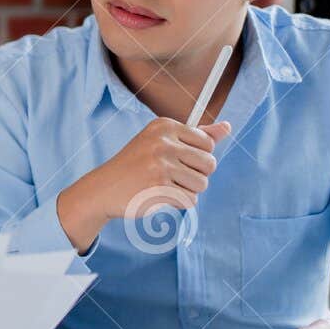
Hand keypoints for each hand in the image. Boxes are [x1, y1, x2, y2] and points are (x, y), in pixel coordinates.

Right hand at [56, 117, 230, 252]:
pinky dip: (177, 203)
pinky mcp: (159, 188)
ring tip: (163, 186)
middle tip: (170, 176)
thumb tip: (227, 127)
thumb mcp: (162, 143)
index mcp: (165, 125)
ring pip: (202, 184)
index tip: (173, 160)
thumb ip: (197, 135)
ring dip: (187, 191)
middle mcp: (163, 142)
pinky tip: (158, 196)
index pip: (208, 144)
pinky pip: (190, 200)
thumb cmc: (136, 165)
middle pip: (210, 164)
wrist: (102, 189)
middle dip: (195, 175)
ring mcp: (161, 165)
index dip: (196, 158)